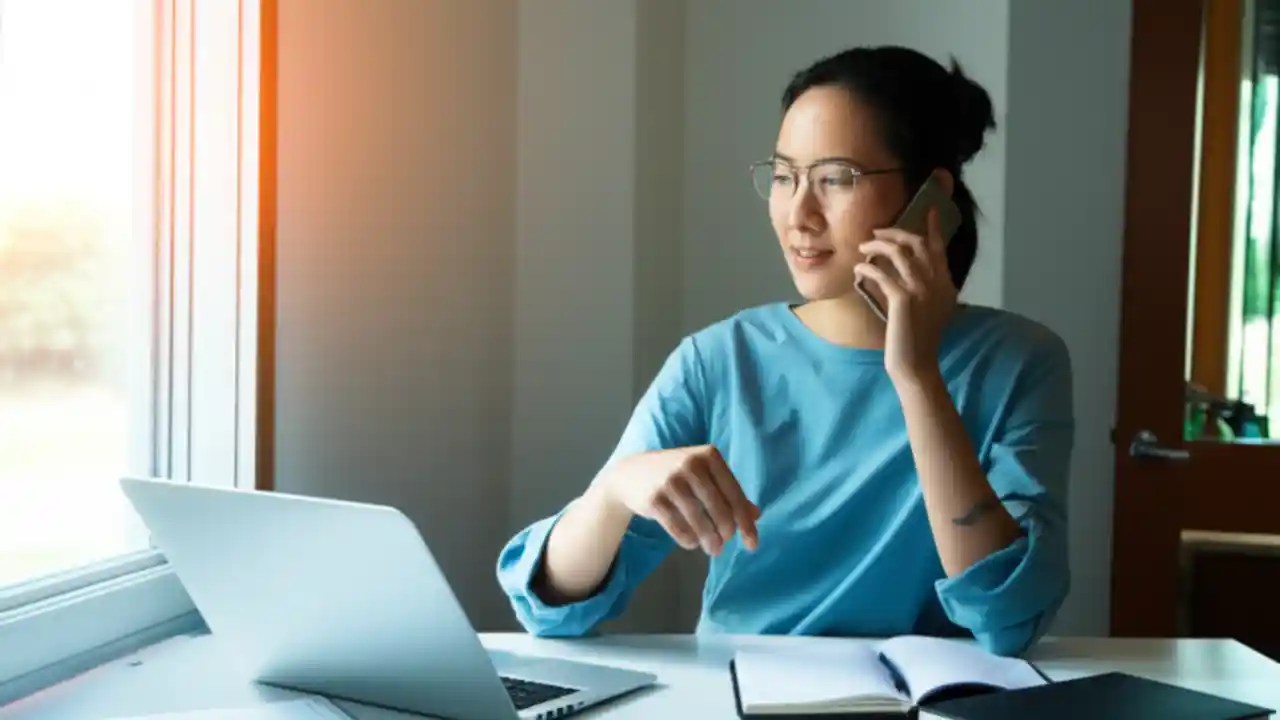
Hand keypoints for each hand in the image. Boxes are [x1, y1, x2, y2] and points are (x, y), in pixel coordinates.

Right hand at [599, 445, 759, 554]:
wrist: (630, 474)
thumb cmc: (676, 475)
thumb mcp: (703, 476)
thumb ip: (729, 492)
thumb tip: (756, 515)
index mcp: (709, 455)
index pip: (734, 494)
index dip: (745, 522)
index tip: (752, 544)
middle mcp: (691, 464)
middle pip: (719, 508)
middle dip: (726, 533)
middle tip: (724, 544)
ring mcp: (671, 480)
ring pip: (699, 520)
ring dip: (709, 540)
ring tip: (713, 550)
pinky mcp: (655, 498)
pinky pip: (678, 527)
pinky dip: (688, 539)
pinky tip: (692, 543)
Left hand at [855, 207, 957, 384]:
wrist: (917, 365)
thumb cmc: (918, 340)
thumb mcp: (929, 309)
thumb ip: (924, 287)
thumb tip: (903, 267)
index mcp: (946, 284)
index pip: (939, 248)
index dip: (933, 227)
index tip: (931, 209)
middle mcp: (937, 283)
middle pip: (917, 243)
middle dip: (895, 233)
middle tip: (877, 232)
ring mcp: (921, 290)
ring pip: (898, 253)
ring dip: (877, 246)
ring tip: (863, 249)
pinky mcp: (903, 300)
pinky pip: (882, 274)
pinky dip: (867, 268)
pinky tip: (858, 269)